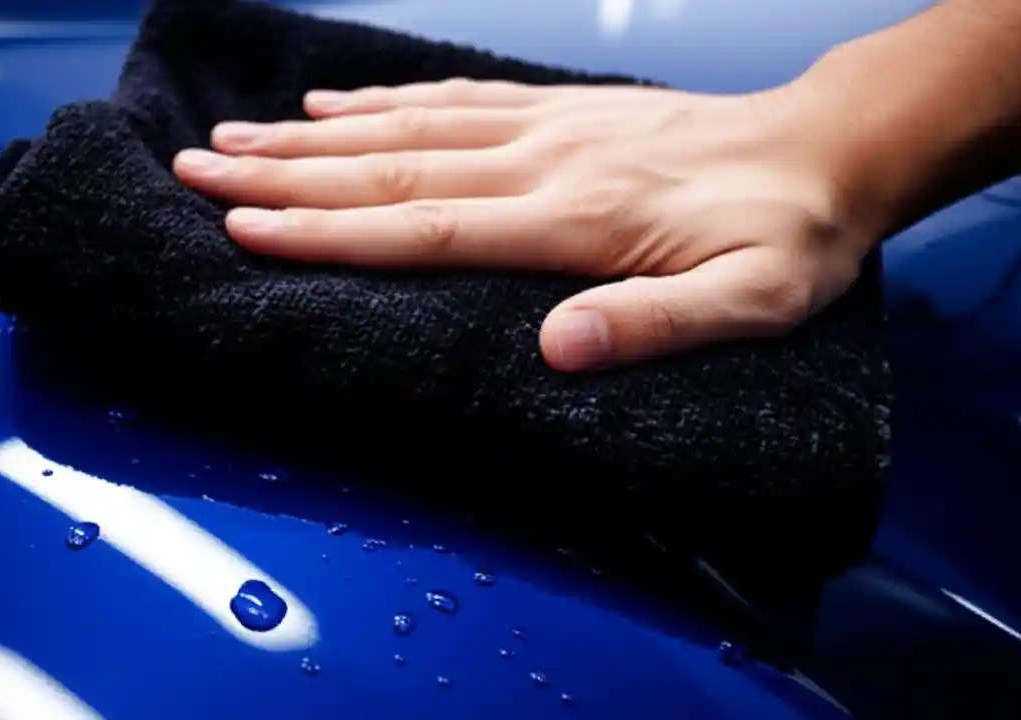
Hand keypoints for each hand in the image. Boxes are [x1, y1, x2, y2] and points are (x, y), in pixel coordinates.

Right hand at [172, 79, 877, 370]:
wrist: (826, 149)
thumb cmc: (787, 237)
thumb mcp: (750, 302)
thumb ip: (654, 325)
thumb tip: (555, 349)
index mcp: (570, 218)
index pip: (422, 227)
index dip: (326, 233)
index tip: (244, 230)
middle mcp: (538, 161)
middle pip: (386, 170)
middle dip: (282, 177)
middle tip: (194, 172)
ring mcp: (540, 127)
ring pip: (402, 129)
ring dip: (310, 138)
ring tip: (233, 138)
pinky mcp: (552, 111)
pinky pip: (449, 99)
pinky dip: (381, 102)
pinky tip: (333, 104)